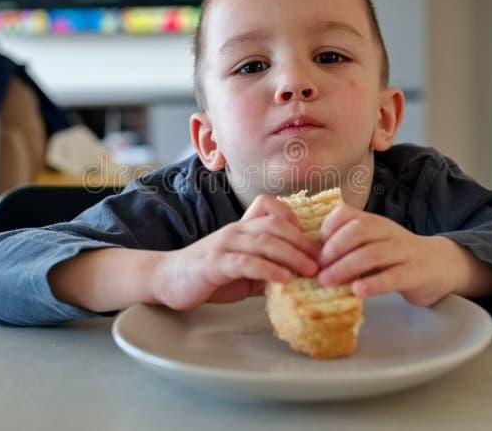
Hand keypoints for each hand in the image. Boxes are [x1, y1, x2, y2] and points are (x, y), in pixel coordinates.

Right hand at [149, 194, 319, 309]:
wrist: (168, 279)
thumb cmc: (207, 275)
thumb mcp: (243, 271)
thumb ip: (267, 269)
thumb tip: (298, 279)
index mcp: (244, 228)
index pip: (274, 211)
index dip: (297, 224)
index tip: (315, 246)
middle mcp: (236, 230)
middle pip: (277, 226)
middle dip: (303, 243)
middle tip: (323, 261)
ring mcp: (225, 244)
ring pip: (265, 241)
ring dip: (292, 255)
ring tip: (310, 270)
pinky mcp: (215, 263)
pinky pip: (246, 262)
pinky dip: (268, 269)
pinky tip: (283, 279)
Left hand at [316, 205, 482, 306]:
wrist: (441, 265)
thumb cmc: (396, 258)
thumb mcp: (371, 246)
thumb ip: (347, 249)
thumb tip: (312, 260)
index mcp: (373, 222)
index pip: (345, 214)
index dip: (326, 229)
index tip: (314, 250)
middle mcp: (387, 232)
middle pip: (358, 231)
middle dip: (333, 250)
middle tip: (318, 270)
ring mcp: (404, 251)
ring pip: (373, 253)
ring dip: (346, 267)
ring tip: (328, 282)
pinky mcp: (416, 273)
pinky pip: (394, 276)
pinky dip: (374, 283)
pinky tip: (357, 290)